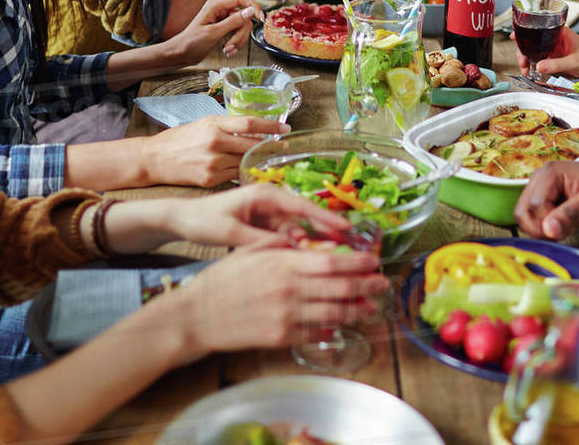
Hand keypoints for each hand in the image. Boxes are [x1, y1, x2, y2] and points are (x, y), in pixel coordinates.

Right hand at [146, 115, 289, 186]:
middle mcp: (215, 143)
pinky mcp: (211, 180)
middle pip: (253, 146)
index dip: (272, 126)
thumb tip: (255, 130)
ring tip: (267, 159)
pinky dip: (244, 172)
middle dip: (271, 147)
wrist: (155, 159)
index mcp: (214, 126)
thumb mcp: (204, 124)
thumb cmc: (180, 139)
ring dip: (259, 162)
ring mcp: (213, 164)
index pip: (250, 124)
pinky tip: (249, 170)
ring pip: (246, 162)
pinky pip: (235, 176)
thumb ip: (228, 127)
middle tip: (283, 147)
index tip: (286, 128)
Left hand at [167, 0, 261, 62]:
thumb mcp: (214, 33)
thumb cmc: (191, 42)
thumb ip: (233, 22)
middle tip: (232, 45)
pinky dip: (236, 43)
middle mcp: (221, 10)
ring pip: (243, 27)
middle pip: (244, 16)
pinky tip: (228, 50)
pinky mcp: (224, 29)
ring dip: (238, 40)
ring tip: (228, 50)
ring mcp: (223, 19)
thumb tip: (250, 11)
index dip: (253, 7)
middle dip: (241, 33)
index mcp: (216, 6)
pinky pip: (238, 33)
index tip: (261, 19)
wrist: (181, 54)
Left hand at [168, 183, 350, 247]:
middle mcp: (271, 201)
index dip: (326, 217)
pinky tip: (310, 261)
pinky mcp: (265, 226)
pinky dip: (298, 248)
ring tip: (336, 258)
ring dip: (314, 242)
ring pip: (299, 229)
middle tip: (350, 247)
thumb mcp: (230, 232)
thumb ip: (259, 241)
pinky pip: (288, 237)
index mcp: (265, 195)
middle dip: (326, 232)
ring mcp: (269, 214)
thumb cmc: (204, 220)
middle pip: (306, 218)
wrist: (183, 220)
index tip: (347, 228)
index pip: (302, 205)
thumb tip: (288, 250)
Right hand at [169, 246, 389, 356]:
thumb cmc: (221, 281)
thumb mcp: (249, 251)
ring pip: (332, 313)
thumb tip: (309, 241)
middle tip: (382, 283)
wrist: (195, 316)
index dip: (357, 262)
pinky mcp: (280, 337)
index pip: (331, 261)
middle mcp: (288, 289)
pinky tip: (342, 326)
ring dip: (356, 310)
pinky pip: (314, 333)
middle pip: (338, 287)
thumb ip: (280, 245)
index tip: (374, 261)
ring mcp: (286, 315)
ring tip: (371, 307)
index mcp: (282, 263)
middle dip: (365, 285)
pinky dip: (331, 329)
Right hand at [515, 26, 578, 76]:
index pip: (538, 28)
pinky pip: (540, 61)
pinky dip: (533, 66)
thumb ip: (556, 64)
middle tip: (522, 62)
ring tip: (526, 70)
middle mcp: (554, 39)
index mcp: (559, 32)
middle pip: (532, 42)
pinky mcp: (555, 59)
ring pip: (534, 52)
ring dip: (527, 60)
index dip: (524, 31)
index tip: (514, 36)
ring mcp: (554, 49)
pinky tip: (531, 72)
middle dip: (523, 51)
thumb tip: (538, 67)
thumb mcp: (574, 61)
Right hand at [515, 161, 578, 239]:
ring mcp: (536, 187)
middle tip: (566, 230)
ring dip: (541, 229)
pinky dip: (542, 227)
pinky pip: (530, 217)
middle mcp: (538, 177)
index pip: (534, 206)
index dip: (548, 223)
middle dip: (541, 228)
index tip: (569, 228)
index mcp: (550, 173)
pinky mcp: (538, 197)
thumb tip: (548, 230)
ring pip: (523, 216)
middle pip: (523, 212)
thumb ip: (571, 215)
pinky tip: (560, 224)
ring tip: (564, 226)